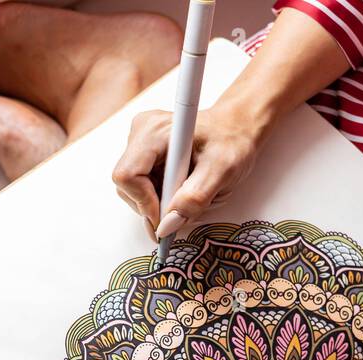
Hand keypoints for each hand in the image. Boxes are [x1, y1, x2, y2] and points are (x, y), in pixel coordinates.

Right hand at [111, 103, 266, 235]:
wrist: (236, 128)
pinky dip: (159, 196)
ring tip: (186, 190)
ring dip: (158, 202)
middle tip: (184, 204)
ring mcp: (139, 142)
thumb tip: (167, 226)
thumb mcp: (222, 171)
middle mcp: (141, 132)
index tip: (167, 217)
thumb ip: (195, 199)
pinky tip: (180, 187)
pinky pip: (140, 187)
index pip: (127, 176)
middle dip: (153, 205)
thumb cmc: (231, 142)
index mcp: (155, 130)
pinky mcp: (143, 152)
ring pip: (132, 190)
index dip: (144, 203)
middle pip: (126, 186)